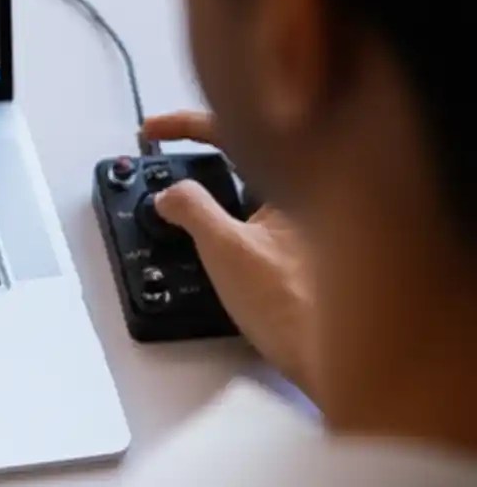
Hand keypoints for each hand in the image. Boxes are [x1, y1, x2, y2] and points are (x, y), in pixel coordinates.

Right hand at [143, 112, 317, 399]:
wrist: (334, 362)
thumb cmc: (295, 309)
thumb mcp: (224, 250)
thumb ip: (190, 209)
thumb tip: (169, 195)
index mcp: (299, 178)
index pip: (235, 129)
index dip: (185, 125)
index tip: (151, 132)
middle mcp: (310, 194)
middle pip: (242, 155)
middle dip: (198, 157)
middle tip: (162, 168)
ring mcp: (309, 223)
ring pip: (249, 187)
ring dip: (212, 192)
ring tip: (180, 212)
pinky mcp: (304, 249)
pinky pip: (257, 216)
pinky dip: (228, 218)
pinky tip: (212, 243)